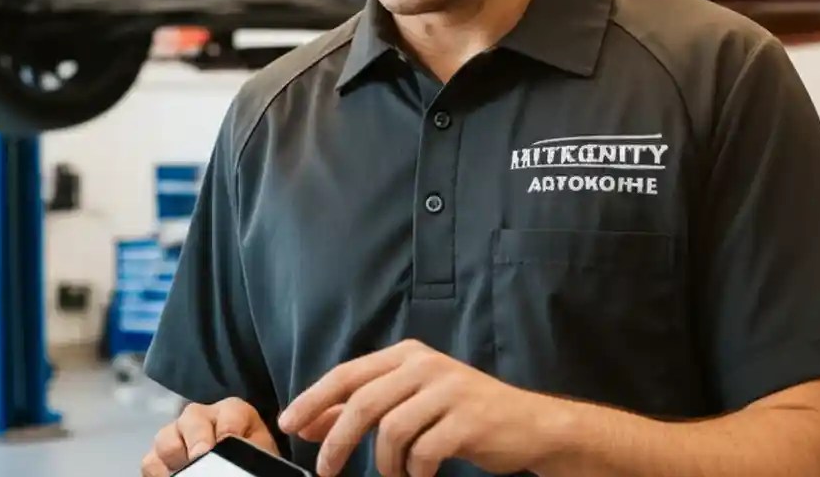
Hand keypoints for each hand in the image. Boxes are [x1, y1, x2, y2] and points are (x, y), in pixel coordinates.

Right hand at [141, 398, 281, 475]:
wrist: (238, 467)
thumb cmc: (252, 459)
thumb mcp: (260, 453)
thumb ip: (254, 450)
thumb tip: (244, 461)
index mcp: (232, 412)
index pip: (230, 414)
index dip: (228, 429)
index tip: (227, 442)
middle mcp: (201, 417)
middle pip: (192, 419)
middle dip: (197, 440)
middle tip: (201, 456)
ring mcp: (177, 434)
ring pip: (166, 438)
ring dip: (175, 458)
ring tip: (188, 472)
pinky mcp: (160, 455)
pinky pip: (151, 461)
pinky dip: (159, 473)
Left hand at [277, 340, 558, 476]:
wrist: (529, 425)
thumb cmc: (462, 415)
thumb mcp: (410, 403)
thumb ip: (363, 408)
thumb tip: (312, 422)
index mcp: (407, 355)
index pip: (347, 374)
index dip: (314, 400)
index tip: (289, 424)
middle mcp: (425, 365)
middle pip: (363, 402)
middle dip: (337, 441)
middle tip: (325, 469)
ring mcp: (448, 390)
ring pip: (390, 431)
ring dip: (385, 464)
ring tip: (396, 475)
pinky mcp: (467, 420)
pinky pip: (422, 452)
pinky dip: (414, 472)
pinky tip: (419, 475)